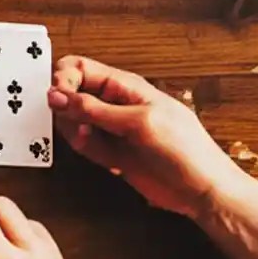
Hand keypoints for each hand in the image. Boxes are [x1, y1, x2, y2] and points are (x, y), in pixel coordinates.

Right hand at [47, 56, 248, 219]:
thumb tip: (57, 95)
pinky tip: (104, 158)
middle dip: (64, 108)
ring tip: (89, 141)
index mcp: (125, 86)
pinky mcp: (110, 151)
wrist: (201, 190)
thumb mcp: (137, 123)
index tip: (56, 98)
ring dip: (73, 132)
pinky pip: (83, 144)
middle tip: (73, 123)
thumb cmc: (185, 150)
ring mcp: (111, 128)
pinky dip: (85, 150)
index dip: (63, 79)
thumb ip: (94, 110)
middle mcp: (115, 103)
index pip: (80, 68)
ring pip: (73, 121)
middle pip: (71, 94)